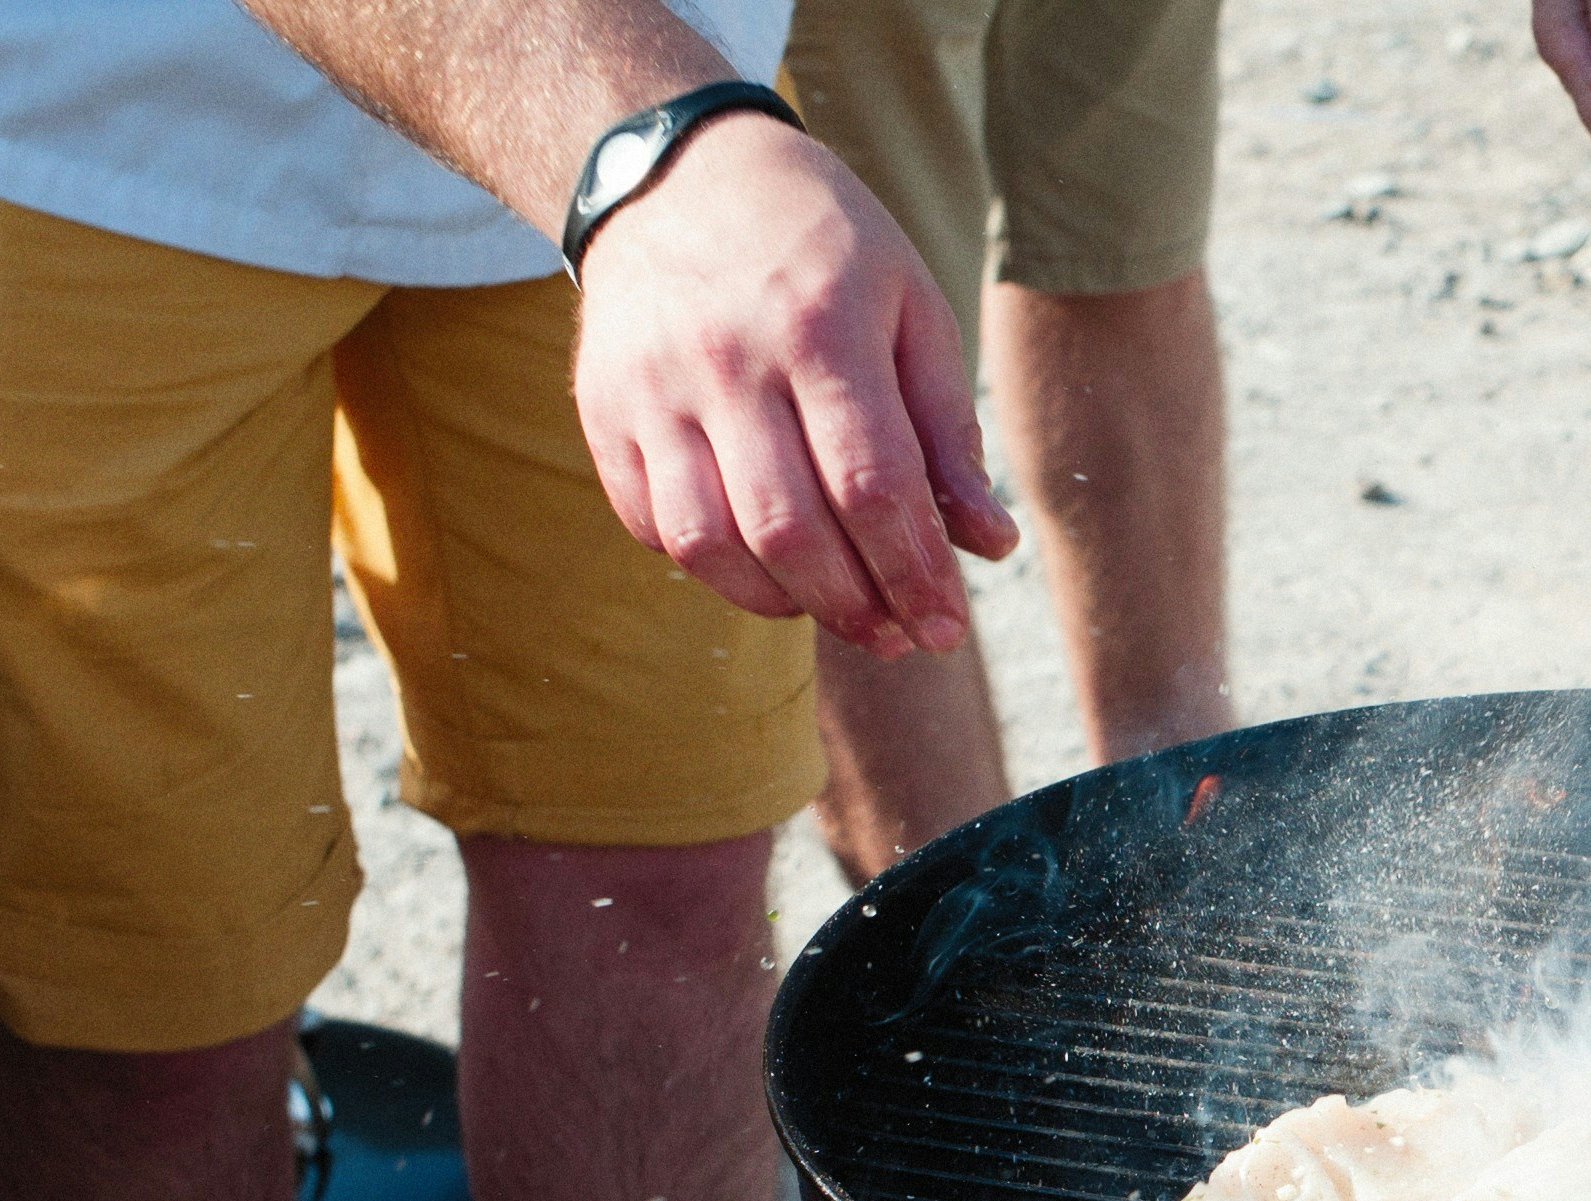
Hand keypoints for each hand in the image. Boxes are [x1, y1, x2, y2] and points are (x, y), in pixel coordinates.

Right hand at [568, 116, 1020, 654]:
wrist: (678, 172)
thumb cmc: (823, 246)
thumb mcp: (911, 307)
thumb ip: (948, 429)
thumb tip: (987, 542)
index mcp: (818, 328)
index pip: (872, 486)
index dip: (914, 573)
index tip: (947, 627)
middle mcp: (726, 361)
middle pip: (791, 530)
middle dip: (856, 606)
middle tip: (899, 638)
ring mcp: (652, 388)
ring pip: (710, 543)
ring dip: (781, 603)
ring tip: (834, 608)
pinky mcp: (602, 409)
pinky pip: (652, 525)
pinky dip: (711, 569)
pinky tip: (761, 568)